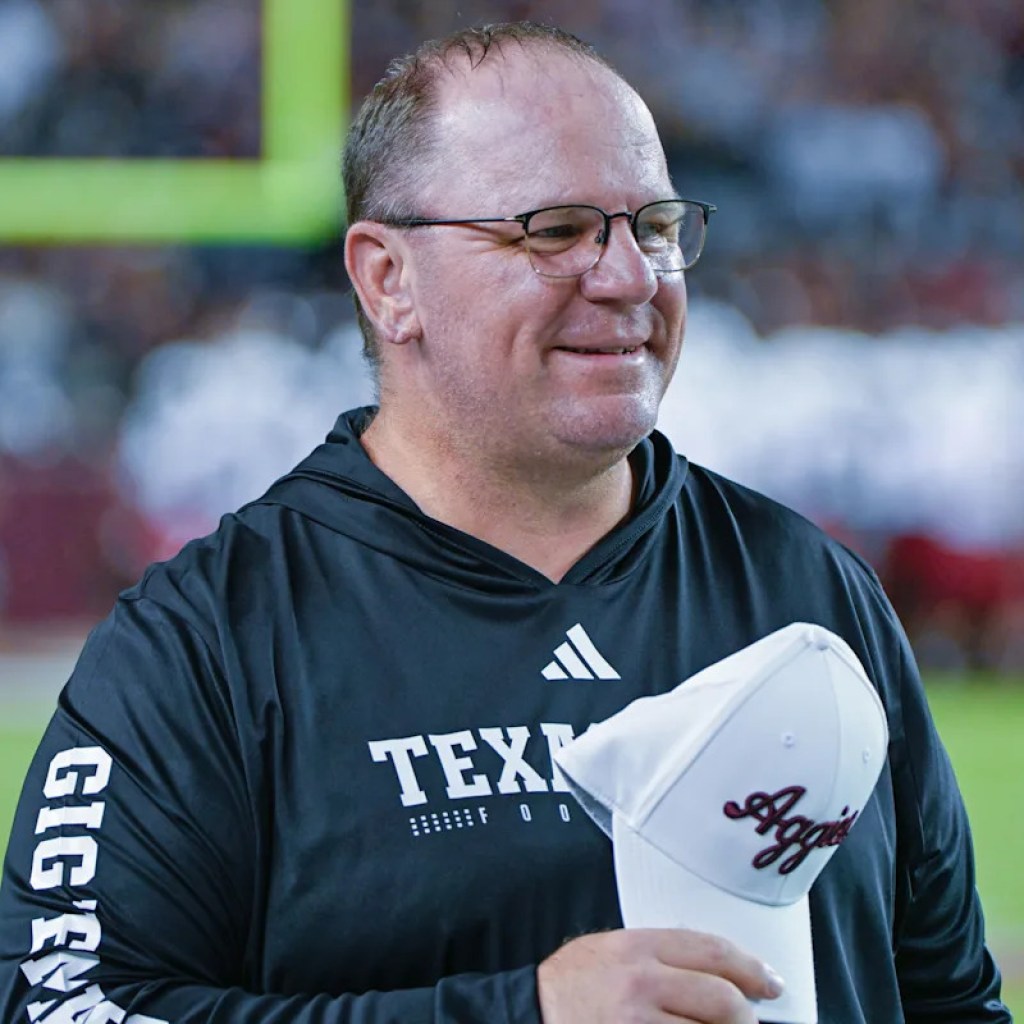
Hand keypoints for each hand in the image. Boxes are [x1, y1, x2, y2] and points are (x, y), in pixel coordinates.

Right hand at [536, 928, 783, 1022]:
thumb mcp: (613, 950)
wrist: (531, 1011)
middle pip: (722, 999)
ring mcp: (638, 1022)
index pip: (712, 950)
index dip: (751, 967)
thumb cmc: (571, 983)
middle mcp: (643, 982)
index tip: (769, 982)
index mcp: (640, 947)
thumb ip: (659, 955)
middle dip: (746, 1016)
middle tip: (751, 1022)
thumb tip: (715, 972)